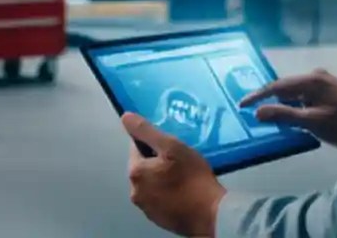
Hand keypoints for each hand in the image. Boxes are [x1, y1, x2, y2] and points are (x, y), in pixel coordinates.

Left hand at [123, 112, 226, 236]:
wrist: (211, 214)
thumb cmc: (192, 177)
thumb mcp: (172, 147)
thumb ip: (146, 131)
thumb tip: (125, 117)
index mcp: (135, 172)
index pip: (137, 147)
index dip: (155, 144)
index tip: (172, 148)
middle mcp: (135, 192)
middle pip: (143, 167)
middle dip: (157, 162)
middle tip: (180, 161)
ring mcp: (146, 209)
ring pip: (151, 184)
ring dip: (161, 178)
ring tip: (183, 177)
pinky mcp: (158, 219)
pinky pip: (159, 199)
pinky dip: (167, 194)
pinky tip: (183, 192)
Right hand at [239, 69, 336, 148]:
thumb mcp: (312, 122)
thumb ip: (284, 115)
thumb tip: (258, 112)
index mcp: (311, 80)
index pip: (277, 86)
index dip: (257, 96)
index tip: (241, 105)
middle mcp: (316, 77)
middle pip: (285, 87)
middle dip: (268, 99)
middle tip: (251, 111)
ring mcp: (324, 83)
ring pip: (295, 93)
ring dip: (282, 104)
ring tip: (266, 116)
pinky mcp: (330, 93)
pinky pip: (304, 97)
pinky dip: (294, 106)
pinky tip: (289, 117)